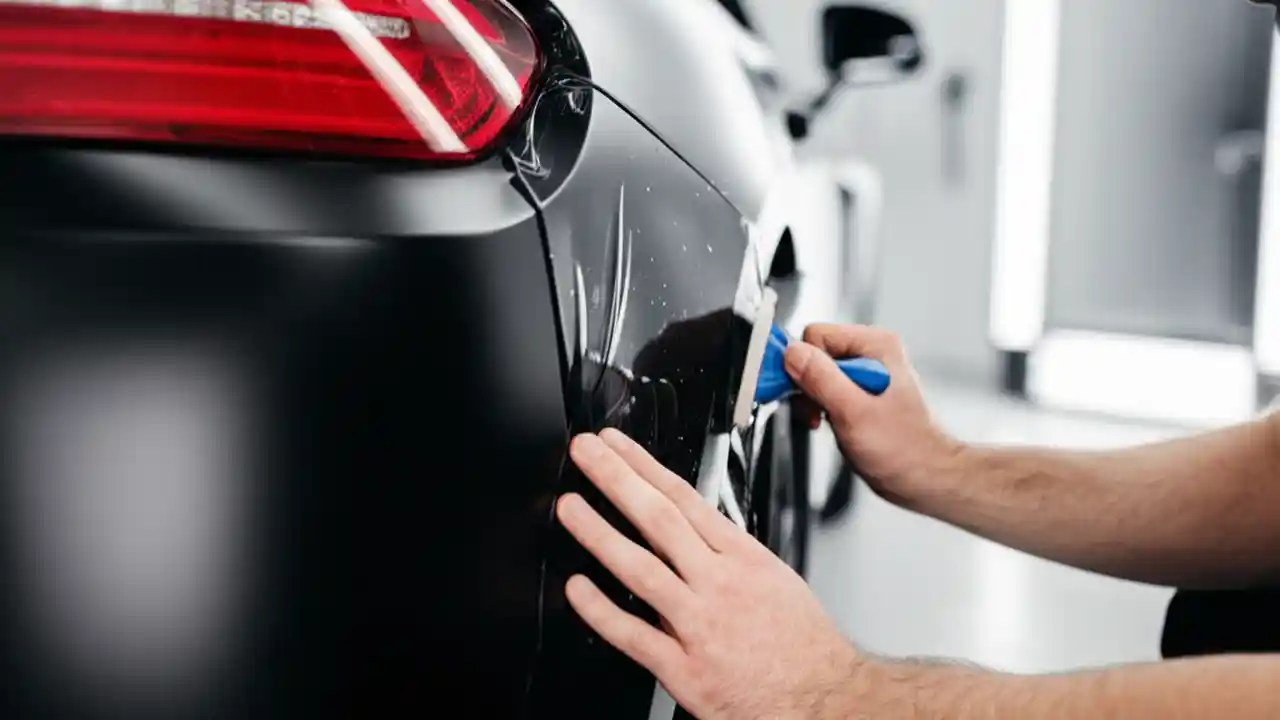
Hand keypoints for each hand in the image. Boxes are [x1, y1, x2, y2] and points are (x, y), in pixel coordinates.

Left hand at [557, 429, 862, 718]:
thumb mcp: (776, 581)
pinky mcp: (687, 671)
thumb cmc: (805, 647)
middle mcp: (720, 585)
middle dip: (617, 479)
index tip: (617, 446)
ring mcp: (701, 626)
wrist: (828, 701)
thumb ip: (729, 556)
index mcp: (744, 559)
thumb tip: (693, 532)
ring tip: (570, 507)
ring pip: (641, 569)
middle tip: (586, 453)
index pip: (685, 499)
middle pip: (659, 519)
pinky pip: (634, 635)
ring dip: (599, 533)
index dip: (645, 466)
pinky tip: (577, 589)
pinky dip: (601, 610)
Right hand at [784, 324, 963, 505]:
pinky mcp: (858, 393)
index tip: (803, 393)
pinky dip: (821, 408)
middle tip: (820, 411)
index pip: (816, 335)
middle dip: (808, 386)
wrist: (923, 477)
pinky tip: (834, 424)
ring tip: (833, 420)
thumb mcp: (855, 412)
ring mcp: (865, 374)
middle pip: (813, 354)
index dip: (804, 365)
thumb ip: (822, 379)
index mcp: (876, 345)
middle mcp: (871, 353)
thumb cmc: (905, 449)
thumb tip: (793, 353)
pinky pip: (824, 390)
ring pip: (815, 374)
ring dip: (814, 400)